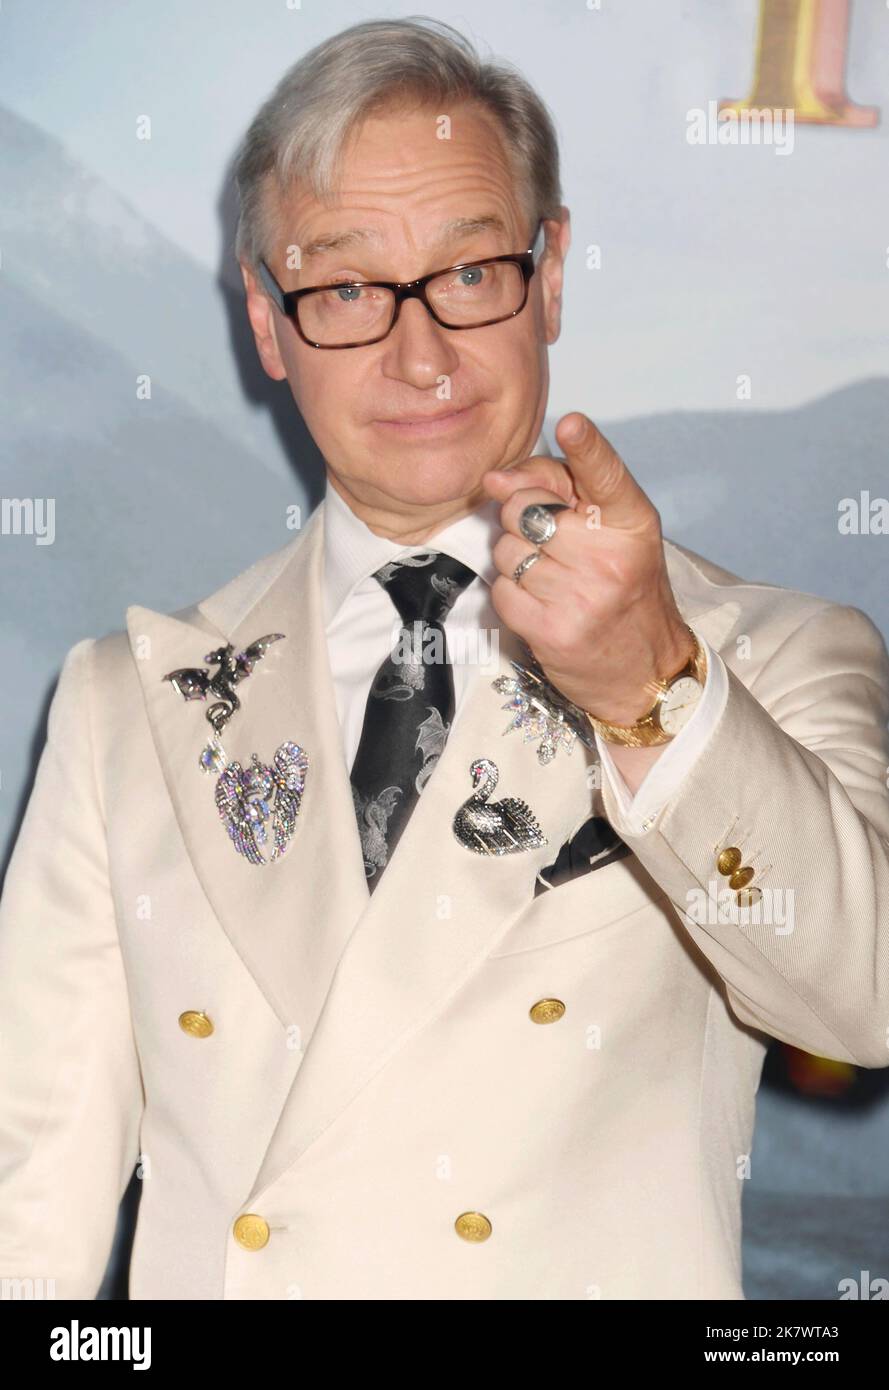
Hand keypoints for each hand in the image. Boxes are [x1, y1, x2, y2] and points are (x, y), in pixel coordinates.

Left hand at [482, 411, 692, 724]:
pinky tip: (541, 604)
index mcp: (632, 523)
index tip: (572, 424)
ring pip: (507, 550)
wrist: (644, 673)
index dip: (586, 448)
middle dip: (523, 520)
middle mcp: (611, 557)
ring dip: (517, 561)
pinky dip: (512, 595)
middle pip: (525, 508)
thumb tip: (497, 478)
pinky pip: (501, 589)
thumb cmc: (623, 590)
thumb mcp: (612, 533)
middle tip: (555, 546)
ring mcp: (583, 596)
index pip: (606, 475)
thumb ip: (562, 491)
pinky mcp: (553, 630)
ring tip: (552, 580)